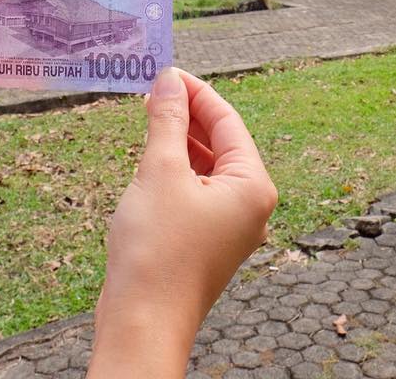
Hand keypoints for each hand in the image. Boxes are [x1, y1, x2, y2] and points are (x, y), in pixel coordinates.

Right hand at [88, 68, 276, 378]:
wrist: (142, 323)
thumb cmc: (157, 249)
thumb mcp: (160, 171)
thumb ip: (167, 120)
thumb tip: (168, 80)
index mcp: (252, 185)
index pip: (228, 121)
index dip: (196, 92)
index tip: (166, 73)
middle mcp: (250, 205)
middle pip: (221, 143)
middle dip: (187, 115)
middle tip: (153, 92)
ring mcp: (229, 226)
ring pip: (206, 168)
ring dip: (179, 142)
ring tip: (148, 119)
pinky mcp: (206, 242)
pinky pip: (195, 192)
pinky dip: (175, 171)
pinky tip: (150, 160)